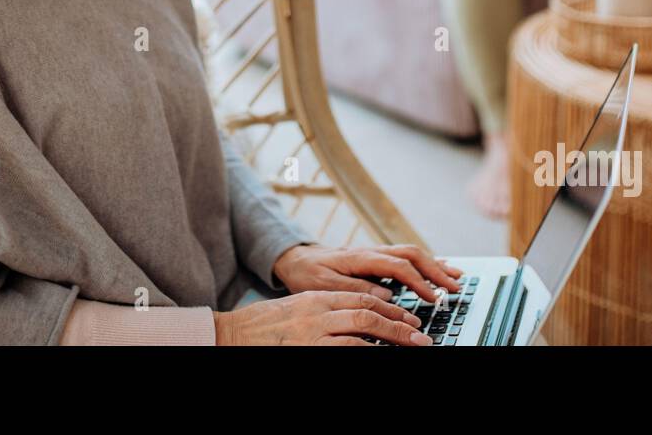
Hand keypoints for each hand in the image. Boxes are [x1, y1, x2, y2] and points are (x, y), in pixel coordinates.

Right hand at [213, 291, 430, 345]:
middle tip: (421, 336)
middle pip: (368, 311)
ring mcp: (312, 331)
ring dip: (391, 338)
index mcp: (316, 297)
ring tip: (413, 346)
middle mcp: (318, 310)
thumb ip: (326, 311)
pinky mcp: (308, 349)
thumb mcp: (297, 310)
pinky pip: (346, 349)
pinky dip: (366, 351)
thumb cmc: (263, 328)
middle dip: (399, 324)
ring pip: (362, 328)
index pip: (362, 297)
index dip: (390, 309)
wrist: (231, 336)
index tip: (410, 320)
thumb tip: (359, 321)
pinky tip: (379, 354)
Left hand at [272, 243, 462, 303]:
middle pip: (412, 254)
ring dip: (434, 264)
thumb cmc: (307, 273)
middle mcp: (372, 251)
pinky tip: (437, 270)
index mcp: (361, 257)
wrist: (295, 258)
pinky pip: (405, 258)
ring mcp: (375, 253)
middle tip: (455, 286)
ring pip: (411, 254)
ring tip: (456, 277)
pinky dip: (424, 263)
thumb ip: (355, 289)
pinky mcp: (375, 259)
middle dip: (436, 270)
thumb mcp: (324, 285)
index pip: (398, 266)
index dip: (418, 281)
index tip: (433, 298)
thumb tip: (386, 295)